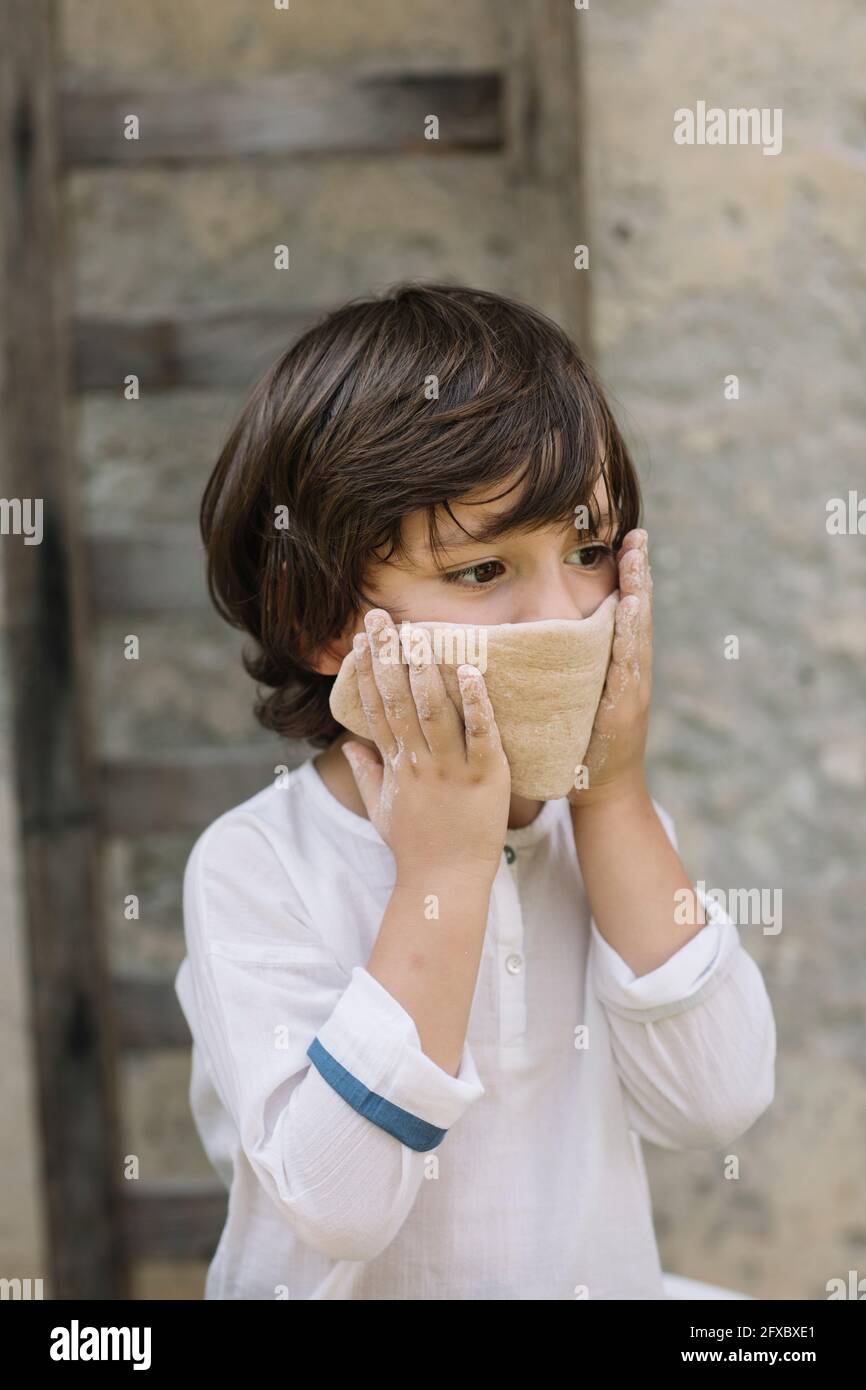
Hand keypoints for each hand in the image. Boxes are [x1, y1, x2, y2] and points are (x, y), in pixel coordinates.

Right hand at [341, 608, 511, 886]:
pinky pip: (480, 734)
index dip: (365, 673)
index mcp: (395, 766)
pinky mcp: (486, 777)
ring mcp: (451, 770)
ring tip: (417, 633)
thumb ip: (367, 773)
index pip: (375, 710)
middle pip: (398, 701)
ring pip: (434, 712)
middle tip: (379, 619)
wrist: (445, 883)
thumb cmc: (415, 847)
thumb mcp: (381, 810)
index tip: (358, 641)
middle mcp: (419, 763)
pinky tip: (471, 672)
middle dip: (386, 657)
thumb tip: (351, 745)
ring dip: (424, 670)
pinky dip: (476, 703)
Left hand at [568, 528, 652, 808]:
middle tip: (637, 535)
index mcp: (622, 667)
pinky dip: (630, 636)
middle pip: (638, 614)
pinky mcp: (624, 707)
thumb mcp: (579, 698)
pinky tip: (627, 610)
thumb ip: (574, 667)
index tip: (629, 538)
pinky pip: (627, 665)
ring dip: (637, 594)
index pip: (627, 613)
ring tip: (635, 558)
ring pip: (637, 634)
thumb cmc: (586, 745)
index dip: (630, 577)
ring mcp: (632, 689)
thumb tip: (551, 635)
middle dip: (639, 574)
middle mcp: (633, 673)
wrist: (604, 792)